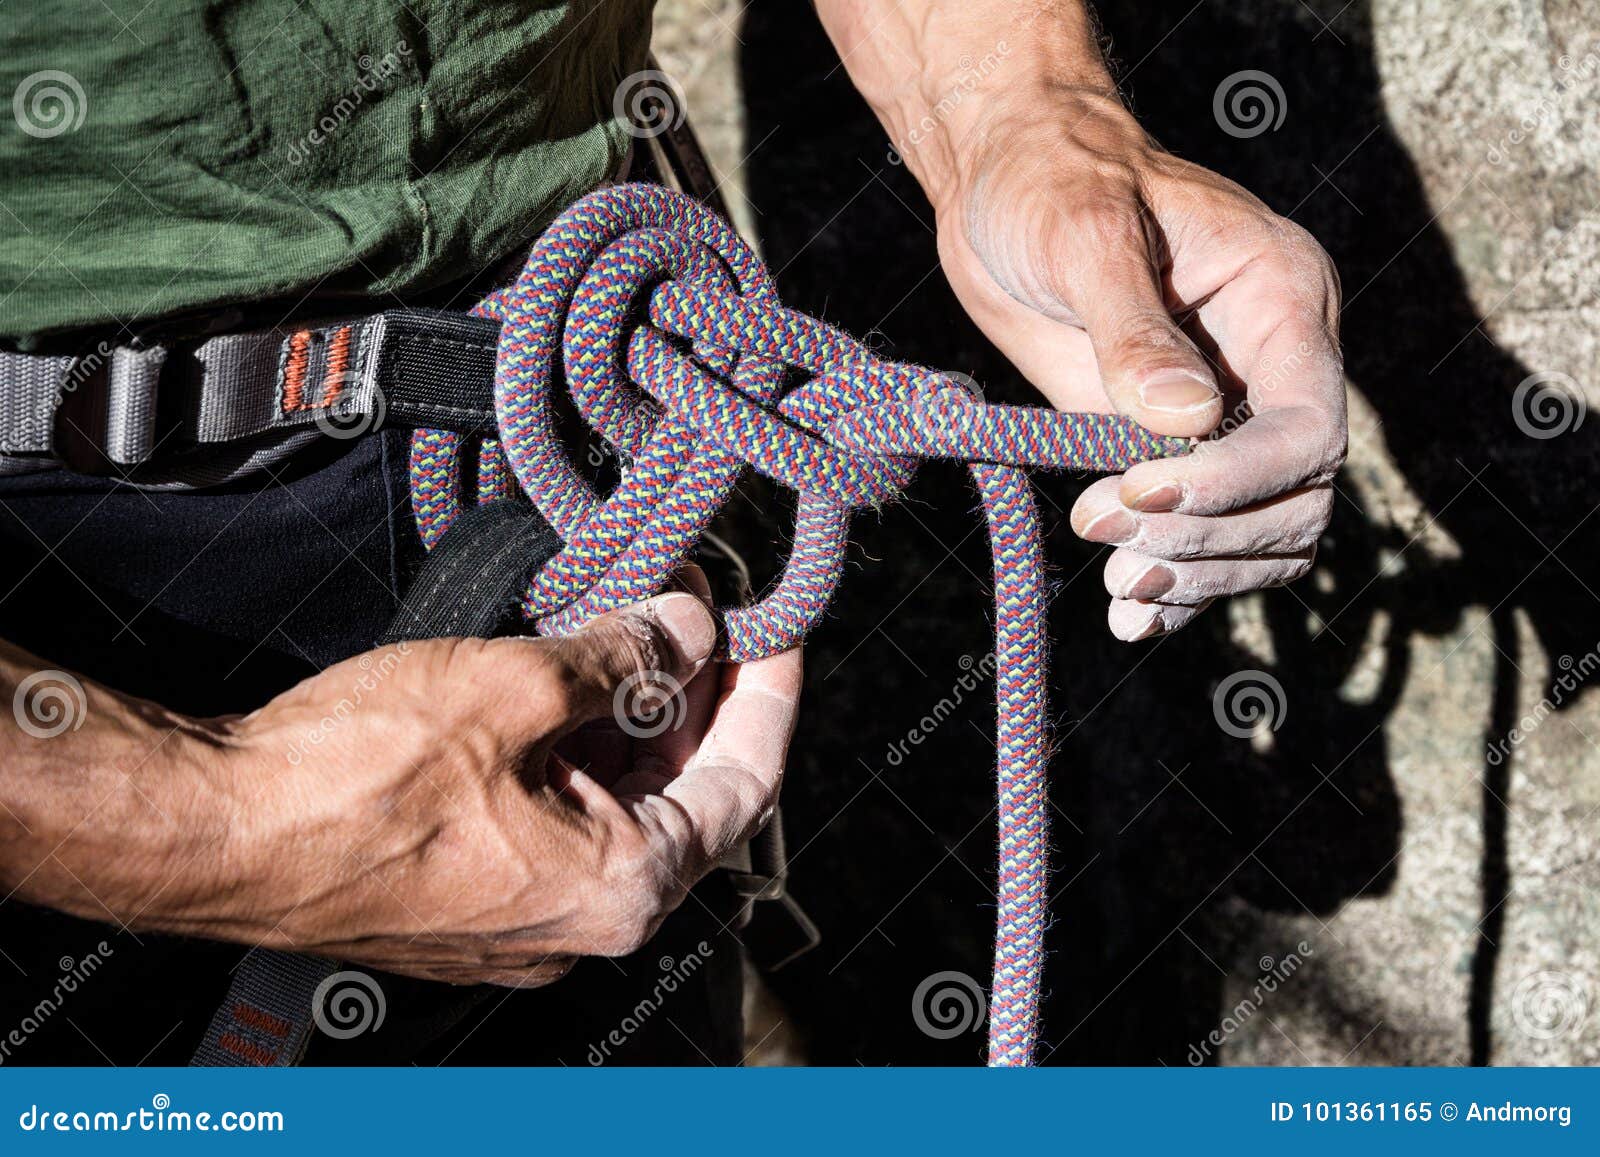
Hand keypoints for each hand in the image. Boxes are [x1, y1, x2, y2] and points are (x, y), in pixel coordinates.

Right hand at [0, 591, 800, 986]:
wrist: (209, 830)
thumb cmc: (344, 782)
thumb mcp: (513, 687)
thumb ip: (618, 658)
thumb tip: (680, 629)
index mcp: (620, 890)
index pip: (746, 782)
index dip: (768, 692)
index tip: (776, 632)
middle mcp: (581, 921)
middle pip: (683, 793)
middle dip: (692, 691)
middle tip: (692, 606)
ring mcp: (523, 914)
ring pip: (617, 803)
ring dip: (629, 714)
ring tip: (626, 621)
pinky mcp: (472, 893)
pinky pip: (557, 817)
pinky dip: (574, 748)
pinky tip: (562, 677)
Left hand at [812, 0, 1347, 641]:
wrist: (1003, 187)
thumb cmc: (1050, 183)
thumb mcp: (1087, 236)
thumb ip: (1135, 331)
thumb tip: (1187, 423)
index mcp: (1282, 298)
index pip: (1306, 424)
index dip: (1237, 479)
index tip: (1140, 493)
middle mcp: (1273, 364)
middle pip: (1296, 495)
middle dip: (1213, 537)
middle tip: (1115, 550)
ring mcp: (1227, 413)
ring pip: (1264, 533)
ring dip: (1200, 575)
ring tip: (1121, 588)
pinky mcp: (1171, 448)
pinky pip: (1207, 537)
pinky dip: (1179, 585)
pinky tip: (1133, 619)